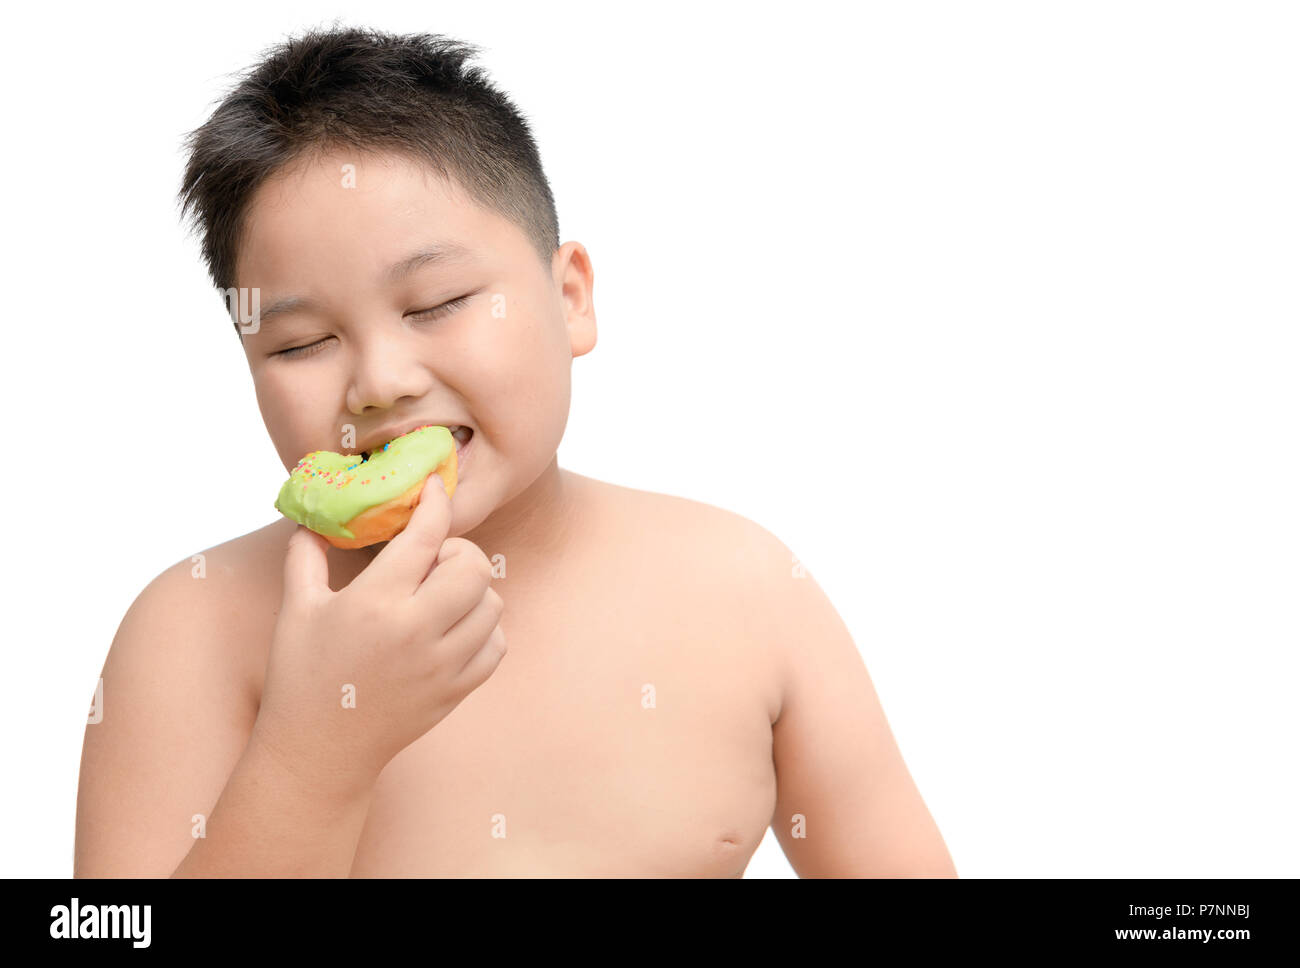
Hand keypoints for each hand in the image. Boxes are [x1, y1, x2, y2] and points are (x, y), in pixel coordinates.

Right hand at [251, 473, 505, 796]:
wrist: (319, 751)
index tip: (436, 487)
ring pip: (492, 605)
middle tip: (434, 562)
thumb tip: (314, 519)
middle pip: (475, 567)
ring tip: (441, 598)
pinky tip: (455, 630)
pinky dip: (485, 631)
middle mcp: (415, 631)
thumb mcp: (296, 610)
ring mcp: (441, 665)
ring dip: (473, 592)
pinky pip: (497, 646)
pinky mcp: (456, 691)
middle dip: (459, 552)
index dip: (436, 501)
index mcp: (375, 602)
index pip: (425, 535)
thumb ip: (306, 557)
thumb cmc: (302, 676)